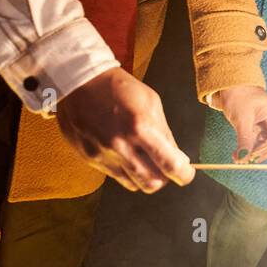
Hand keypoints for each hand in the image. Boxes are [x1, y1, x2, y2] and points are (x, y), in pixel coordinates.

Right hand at [55, 66, 193, 193]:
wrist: (80, 82)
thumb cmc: (118, 88)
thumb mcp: (150, 102)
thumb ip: (165, 133)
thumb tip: (178, 157)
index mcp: (140, 127)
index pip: (169, 164)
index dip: (183, 175)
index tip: (186, 174)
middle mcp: (120, 145)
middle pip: (151, 183)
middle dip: (164, 178)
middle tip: (165, 167)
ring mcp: (102, 154)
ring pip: (133, 184)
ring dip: (144, 176)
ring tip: (144, 159)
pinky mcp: (89, 158)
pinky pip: (114, 176)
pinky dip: (125, 170)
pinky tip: (125, 153)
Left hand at [216, 85, 266, 162]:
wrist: (229, 86)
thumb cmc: (238, 96)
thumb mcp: (242, 119)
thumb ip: (245, 140)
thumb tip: (244, 158)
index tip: (252, 157)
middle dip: (259, 153)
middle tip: (244, 161)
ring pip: (264, 145)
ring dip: (252, 153)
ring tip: (237, 158)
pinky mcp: (258, 127)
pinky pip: (256, 142)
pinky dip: (248, 148)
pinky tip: (237, 153)